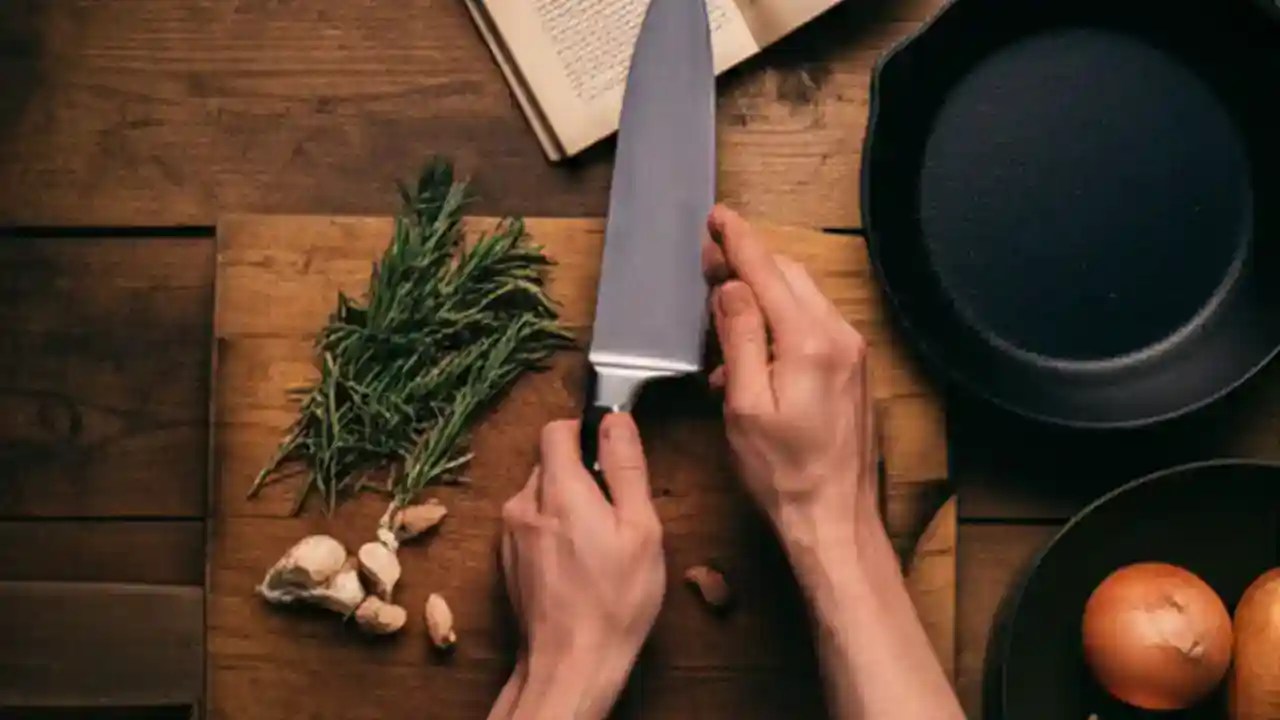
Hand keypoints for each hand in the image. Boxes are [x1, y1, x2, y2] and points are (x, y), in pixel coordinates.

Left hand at [494, 414, 664, 719]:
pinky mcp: (506, 558)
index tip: (609, 454)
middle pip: (549, 462)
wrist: (570, 663)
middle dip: (581, 475)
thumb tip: (615, 420)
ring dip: (566, 504)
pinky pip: (531, 523)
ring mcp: (510, 533)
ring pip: (540, 494)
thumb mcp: (640, 529)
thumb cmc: (614, 601)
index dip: (585, 432)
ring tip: (596, 544)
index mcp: (558, 489)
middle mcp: (524, 504)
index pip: (557, 429)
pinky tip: (576, 563)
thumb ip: (626, 468)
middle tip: (614, 512)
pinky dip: (552, 530)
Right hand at [703, 206, 964, 719]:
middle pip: (790, 277)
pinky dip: (781, 325)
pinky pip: (813, 329)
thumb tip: (730, 286)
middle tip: (710, 260)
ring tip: (722, 314)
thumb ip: (738, 337)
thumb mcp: (744, 405)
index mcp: (810, 342)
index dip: (737, 240)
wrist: (834, 519)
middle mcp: (840, 339)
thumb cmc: (784, 474)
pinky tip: (751, 355)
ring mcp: (852, 356)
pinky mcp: (853, 374)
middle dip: (748, 262)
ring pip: (803, 300)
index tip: (717, 217)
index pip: (767, 271)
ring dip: (763, 296)